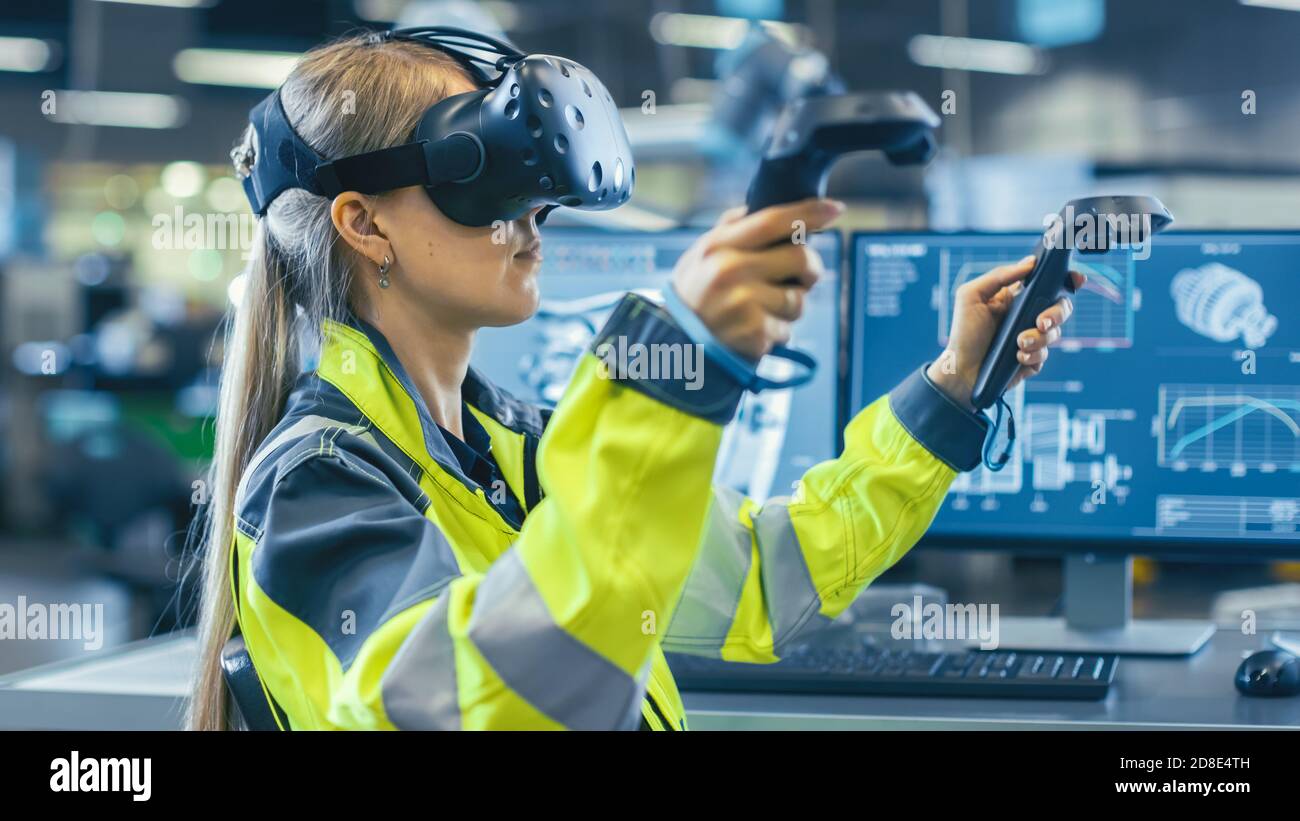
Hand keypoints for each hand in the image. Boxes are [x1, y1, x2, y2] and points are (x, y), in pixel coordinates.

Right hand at [670, 198, 842, 359]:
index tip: (834, 209)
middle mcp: (730, 271)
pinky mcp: (754, 332)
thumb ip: (730, 229)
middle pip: (799, 257)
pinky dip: (777, 331)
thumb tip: (766, 208)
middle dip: (810, 269)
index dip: (808, 212)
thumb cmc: (695, 295)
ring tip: (762, 310)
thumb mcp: (700, 255)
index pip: (771, 220)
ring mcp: (743, 303)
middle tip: (802, 277)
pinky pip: (787, 328)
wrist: (676, 344)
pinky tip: (755, 330)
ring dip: (790, 306)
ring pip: (798, 299)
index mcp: (718, 246)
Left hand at [927, 255, 1085, 410]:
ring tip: (1018, 343)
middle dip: (1057, 314)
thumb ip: (999, 276)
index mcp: (1017, 297)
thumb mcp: (972, 295)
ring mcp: (1032, 338)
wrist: (959, 369)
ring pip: (1054, 334)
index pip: (1049, 283)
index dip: (1068, 279)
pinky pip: (1043, 356)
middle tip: (1041, 322)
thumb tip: (1031, 262)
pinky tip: (1017, 356)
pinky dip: (1032, 356)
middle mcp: (1028, 316)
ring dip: (1038, 338)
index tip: (1076, 279)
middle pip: (1061, 308)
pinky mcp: (1032, 360)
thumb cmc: (964, 331)